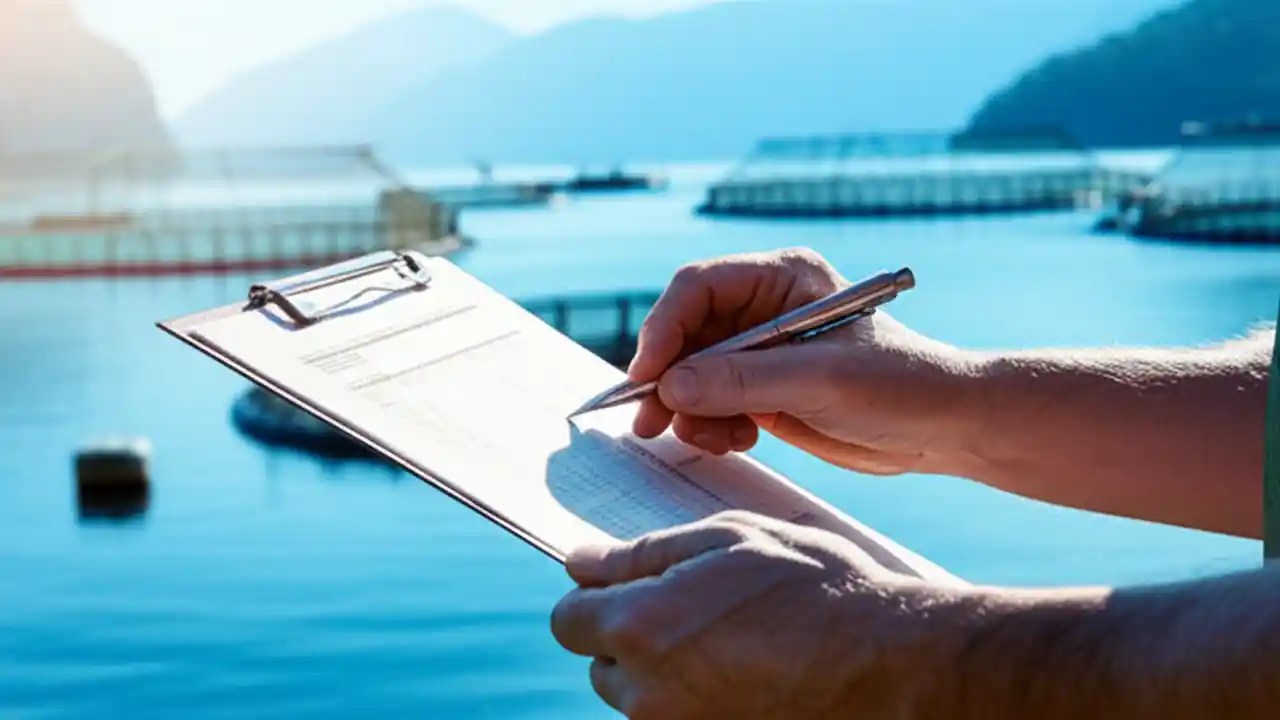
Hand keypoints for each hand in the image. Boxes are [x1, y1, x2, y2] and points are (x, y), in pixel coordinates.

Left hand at [551, 511, 978, 718]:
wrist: (891, 663)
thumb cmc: (814, 589)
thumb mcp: (728, 538)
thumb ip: (640, 554)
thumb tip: (580, 562)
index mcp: (640, 627)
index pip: (568, 619)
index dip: (597, 596)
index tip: (635, 585)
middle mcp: (647, 693)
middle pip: (603, 663)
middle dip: (633, 635)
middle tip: (701, 609)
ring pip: (642, 697)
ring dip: (667, 671)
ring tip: (735, 642)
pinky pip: (681, 719)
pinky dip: (700, 700)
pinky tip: (749, 673)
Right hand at [629, 248, 978, 475]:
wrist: (942, 428)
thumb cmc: (899, 385)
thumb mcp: (819, 379)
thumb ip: (742, 380)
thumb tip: (671, 387)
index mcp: (781, 278)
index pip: (697, 288)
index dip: (664, 329)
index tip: (648, 377)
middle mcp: (764, 308)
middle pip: (685, 332)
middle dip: (668, 379)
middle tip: (649, 422)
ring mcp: (762, 351)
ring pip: (691, 373)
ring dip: (688, 410)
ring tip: (709, 440)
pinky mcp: (764, 390)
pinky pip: (711, 403)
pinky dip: (709, 426)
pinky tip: (736, 441)